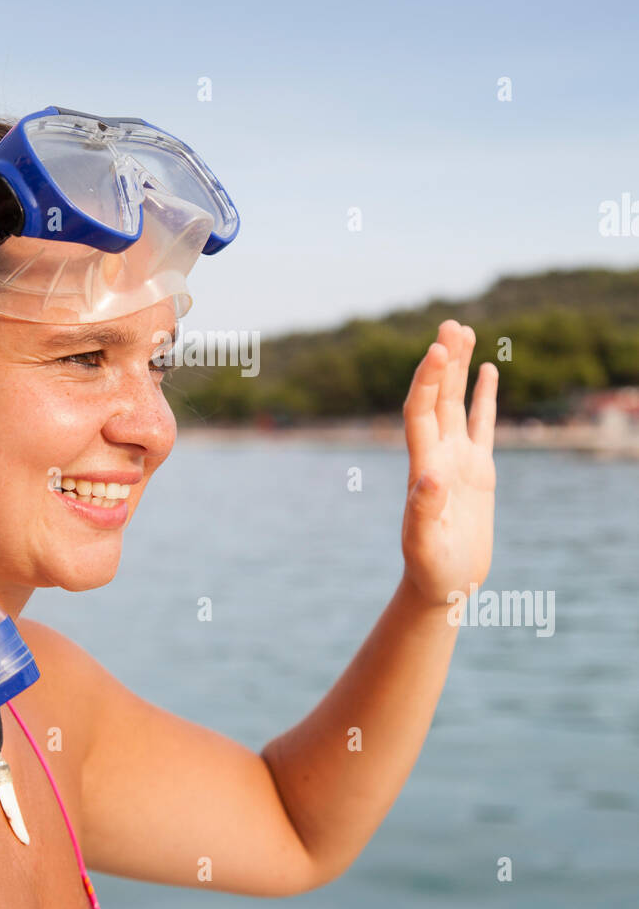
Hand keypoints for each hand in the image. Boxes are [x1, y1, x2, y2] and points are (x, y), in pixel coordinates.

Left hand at [400, 319, 497, 608]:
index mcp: (423, 466)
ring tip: (464, 330)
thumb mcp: (423, 544)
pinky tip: (488, 370)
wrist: (442, 584)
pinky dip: (484, 397)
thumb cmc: (430, 569)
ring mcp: (457, 459)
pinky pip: (481, 424)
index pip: (420, 412)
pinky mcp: (477, 470)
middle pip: (437, 397)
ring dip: (459, 369)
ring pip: (456, 403)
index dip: (426, 381)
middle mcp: (437, 455)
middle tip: (451, 324)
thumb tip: (429, 478)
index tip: (436, 351)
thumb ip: (421, 512)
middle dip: (442, 362)